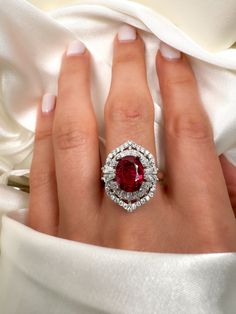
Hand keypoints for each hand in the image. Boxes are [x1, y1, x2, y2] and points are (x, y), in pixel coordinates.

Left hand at [27, 25, 235, 252]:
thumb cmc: (188, 303)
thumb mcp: (227, 255)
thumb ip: (230, 202)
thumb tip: (221, 157)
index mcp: (193, 225)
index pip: (185, 131)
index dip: (176, 86)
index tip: (167, 58)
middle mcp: (139, 223)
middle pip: (130, 124)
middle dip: (127, 74)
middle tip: (123, 43)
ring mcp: (88, 233)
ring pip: (77, 143)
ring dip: (75, 92)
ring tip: (76, 60)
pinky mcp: (53, 244)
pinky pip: (44, 177)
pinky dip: (44, 137)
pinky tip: (49, 108)